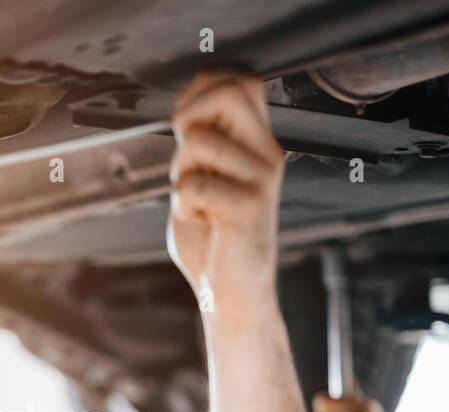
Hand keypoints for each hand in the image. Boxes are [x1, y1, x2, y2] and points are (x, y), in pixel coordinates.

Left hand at [166, 72, 284, 317]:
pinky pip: (192, 184)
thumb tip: (187, 107)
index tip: (187, 126)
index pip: (241, 81)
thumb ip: (202, 141)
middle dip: (188, 119)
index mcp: (258, 145)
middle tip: (188, 159)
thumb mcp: (207, 177)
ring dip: (181, 174)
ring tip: (199, 202)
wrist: (230, 293)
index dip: (201, 91)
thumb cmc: (214, 239)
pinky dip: (183, 206)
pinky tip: (203, 221)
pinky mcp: (248, 207)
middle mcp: (266, 156)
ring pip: (198, 142)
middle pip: (228, 92)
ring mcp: (261, 180)